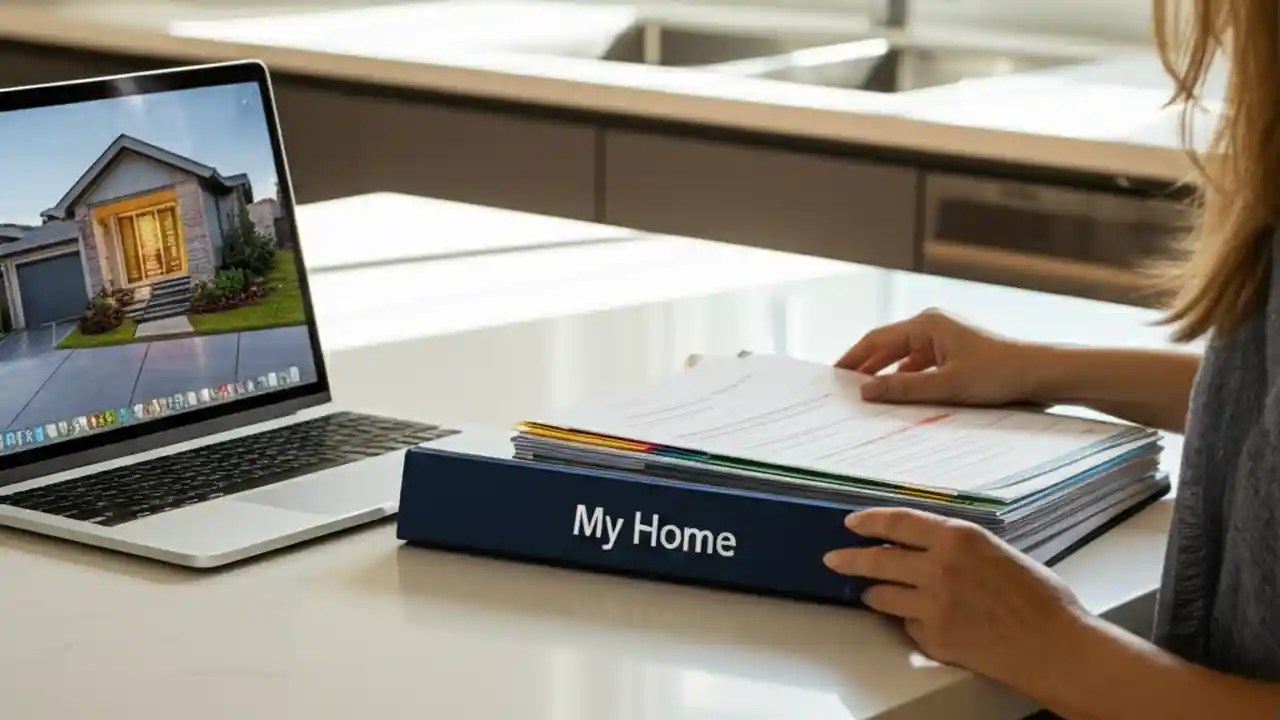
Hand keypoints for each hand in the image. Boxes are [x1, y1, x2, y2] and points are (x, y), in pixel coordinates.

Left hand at [823, 507, 1086, 683]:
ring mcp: (931, 604)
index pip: (897, 522)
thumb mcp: (997, 552)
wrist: (1054, 645)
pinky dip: (911, 622)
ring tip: (869, 592)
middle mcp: (938, 567)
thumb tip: (928, 545)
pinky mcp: (931, 637)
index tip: (851, 523)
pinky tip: (925, 622)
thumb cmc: (1039, 598)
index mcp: (958, 537)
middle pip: (877, 559)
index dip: (868, 521)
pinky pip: (908, 625)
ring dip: (873, 592)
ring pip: (882, 595)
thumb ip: (958, 548)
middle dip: (849, 558)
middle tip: (832, 558)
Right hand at [836, 308, 1042, 405]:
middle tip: (842, 389)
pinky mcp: (954, 355)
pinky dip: (906, 381)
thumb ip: (903, 388)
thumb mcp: (946, 385)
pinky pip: (920, 367)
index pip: (876, 340)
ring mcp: (943, 340)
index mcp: (926, 324)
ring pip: (903, 359)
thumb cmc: (998, 373)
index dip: (852, 358)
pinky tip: (899, 399)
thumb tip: (865, 391)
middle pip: (887, 347)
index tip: (832, 376)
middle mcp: (932, 326)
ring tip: (866, 397)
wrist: (1040, 373)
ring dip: (886, 376)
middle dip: (865, 367)